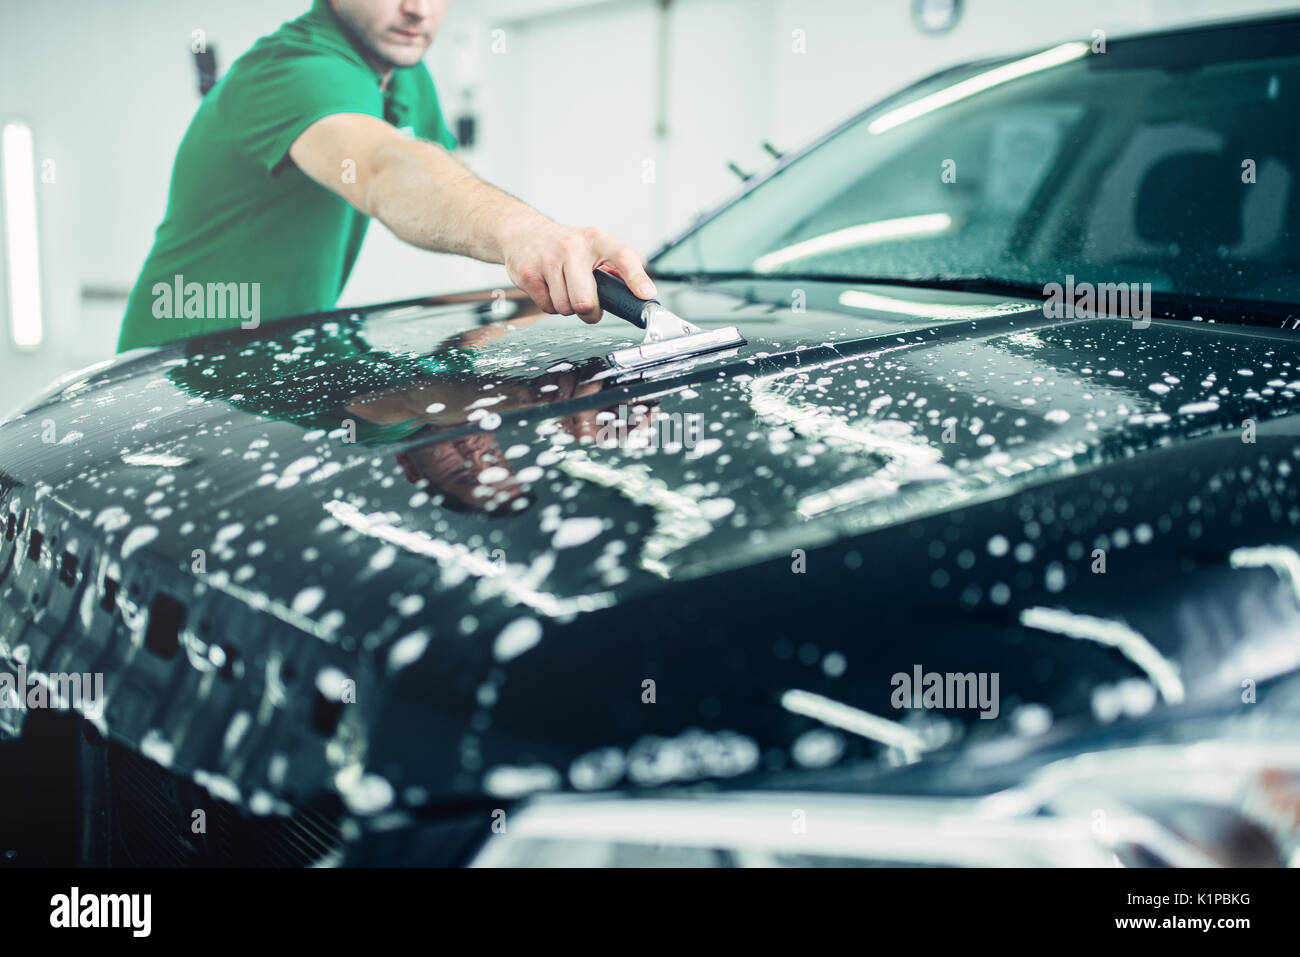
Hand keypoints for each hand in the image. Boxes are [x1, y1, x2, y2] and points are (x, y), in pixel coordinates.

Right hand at [498, 219, 655, 323]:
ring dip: (568, 307)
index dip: (636, 277)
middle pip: (585, 301)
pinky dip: (551, 305)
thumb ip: (615, 266)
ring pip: (566, 308)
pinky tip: (550, 288)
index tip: (646, 294)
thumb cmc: (564, 245)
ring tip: (565, 289)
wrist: (522, 233)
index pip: (622, 256)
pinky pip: (547, 307)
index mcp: (595, 240)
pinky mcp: (528, 274)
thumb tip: (639, 291)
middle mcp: (572, 248)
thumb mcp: (593, 245)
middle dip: (590, 312)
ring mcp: (548, 260)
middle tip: (590, 307)